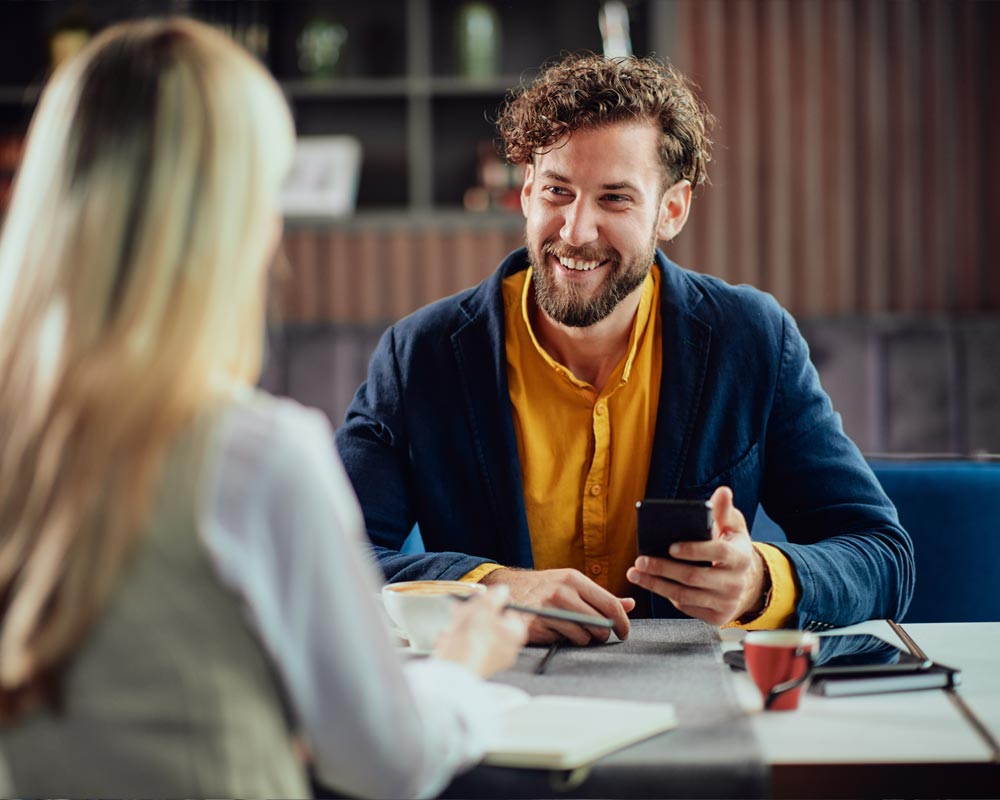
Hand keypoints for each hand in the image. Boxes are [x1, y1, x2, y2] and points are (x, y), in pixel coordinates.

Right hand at [432, 585, 527, 676]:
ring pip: (475, 635)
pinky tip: (446, 638)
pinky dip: (454, 641)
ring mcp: (489, 660)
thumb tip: (502, 590)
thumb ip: (494, 596)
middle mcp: (506, 649)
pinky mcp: (472, 666)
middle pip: (491, 623)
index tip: (484, 597)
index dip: (496, 602)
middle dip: (473, 613)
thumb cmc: (474, 638)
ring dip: (461, 626)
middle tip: (462, 606)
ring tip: (452, 623)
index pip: (510, 613)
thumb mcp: (484, 607)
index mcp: (515, 635)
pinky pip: (464, 648)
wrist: (455, 668)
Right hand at [481, 567, 634, 644]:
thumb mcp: (571, 584)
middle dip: (602, 633)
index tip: (624, 632)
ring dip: (582, 638)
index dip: (622, 622)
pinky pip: (563, 641)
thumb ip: (601, 596)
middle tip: (596, 633)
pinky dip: (563, 640)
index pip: (610, 604)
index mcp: (573, 579)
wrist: (508, 590)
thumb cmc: (545, 588)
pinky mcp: (536, 626)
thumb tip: (630, 604)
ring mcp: (547, 610)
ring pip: (583, 636)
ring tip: (571, 629)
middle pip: (600, 624)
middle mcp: (561, 592)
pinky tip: (555, 630)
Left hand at [626, 486, 766, 625]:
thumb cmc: (733, 548)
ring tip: (636, 573)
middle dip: (663, 569)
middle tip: (641, 560)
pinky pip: (686, 606)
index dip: (693, 550)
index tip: (671, 547)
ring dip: (656, 585)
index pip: (717, 552)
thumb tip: (723, 492)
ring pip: (685, 595)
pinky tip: (652, 584)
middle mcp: (735, 583)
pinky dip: (666, 595)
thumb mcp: (733, 528)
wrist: (748, 583)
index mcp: (740, 557)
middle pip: (693, 577)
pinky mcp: (716, 617)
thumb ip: (725, 511)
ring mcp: (725, 603)